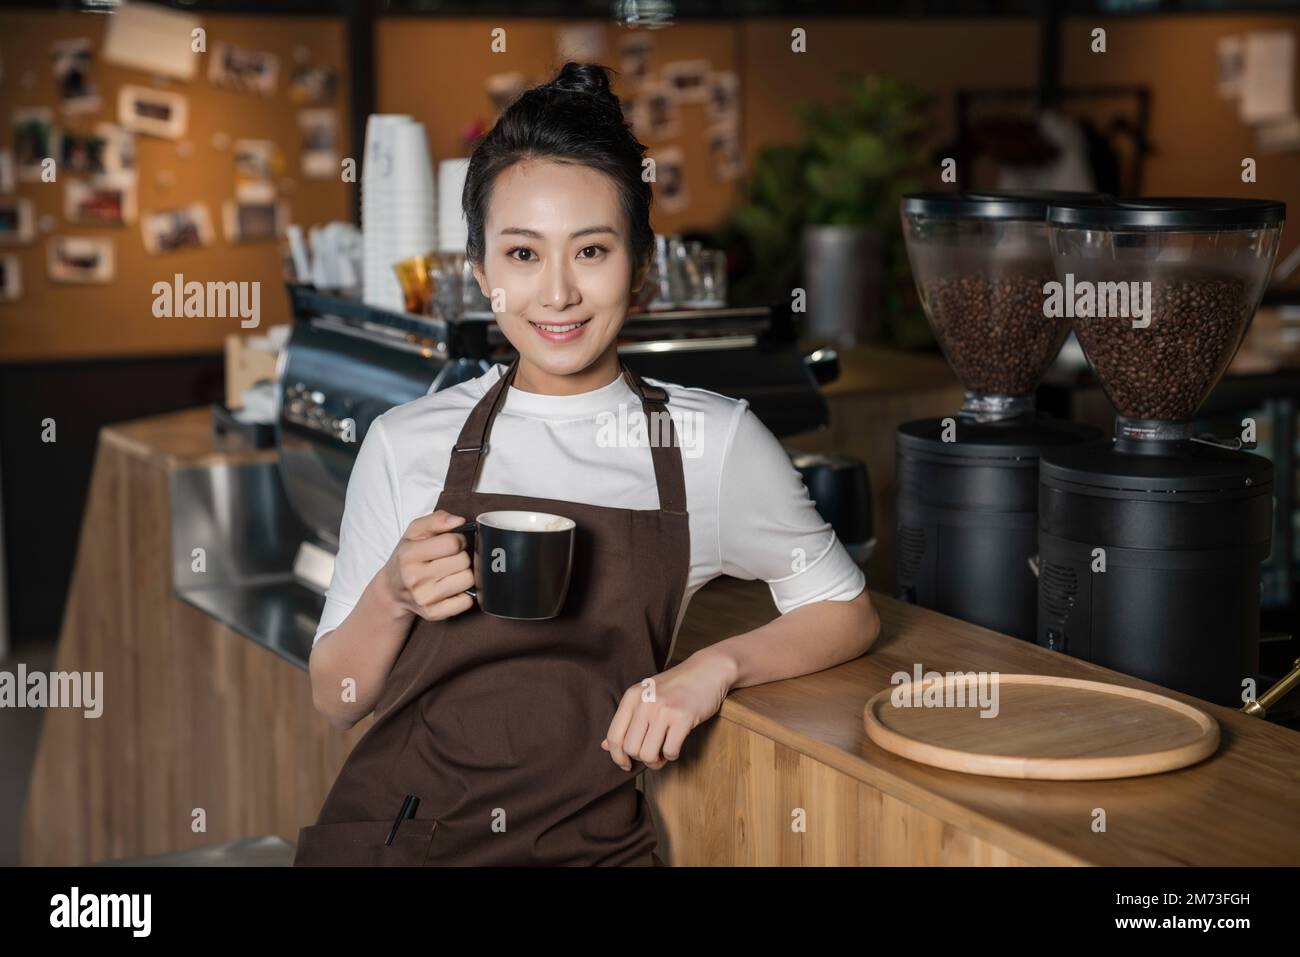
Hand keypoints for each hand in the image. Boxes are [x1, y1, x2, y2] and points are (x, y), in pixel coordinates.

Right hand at [380, 509, 474, 621]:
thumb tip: (459, 521)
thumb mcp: (414, 532)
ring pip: (468, 580)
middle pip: (463, 561)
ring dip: (464, 574)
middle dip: (461, 557)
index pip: (453, 543)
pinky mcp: (434, 614)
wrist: (392, 590)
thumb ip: (436, 519)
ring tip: (450, 573)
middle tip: (449, 559)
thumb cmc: (407, 557)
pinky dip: (464, 594)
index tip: (451, 544)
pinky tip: (451, 588)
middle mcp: (415, 578)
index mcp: (409, 555)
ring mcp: (425, 598)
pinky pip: (467, 602)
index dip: (458, 540)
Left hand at [601, 651, 735, 770]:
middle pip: (631, 749)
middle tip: (653, 753)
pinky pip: (670, 751)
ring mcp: (663, 709)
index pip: (614, 736)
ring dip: (657, 760)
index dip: (618, 757)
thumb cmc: (676, 687)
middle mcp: (644, 702)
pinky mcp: (682, 717)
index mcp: (632, 697)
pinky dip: (672, 755)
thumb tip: (605, 746)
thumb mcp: (646, 696)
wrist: (707, 670)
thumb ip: (626, 720)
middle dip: (642, 758)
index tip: (626, 764)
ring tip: (663, 752)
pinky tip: (676, 745)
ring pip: (648, 754)